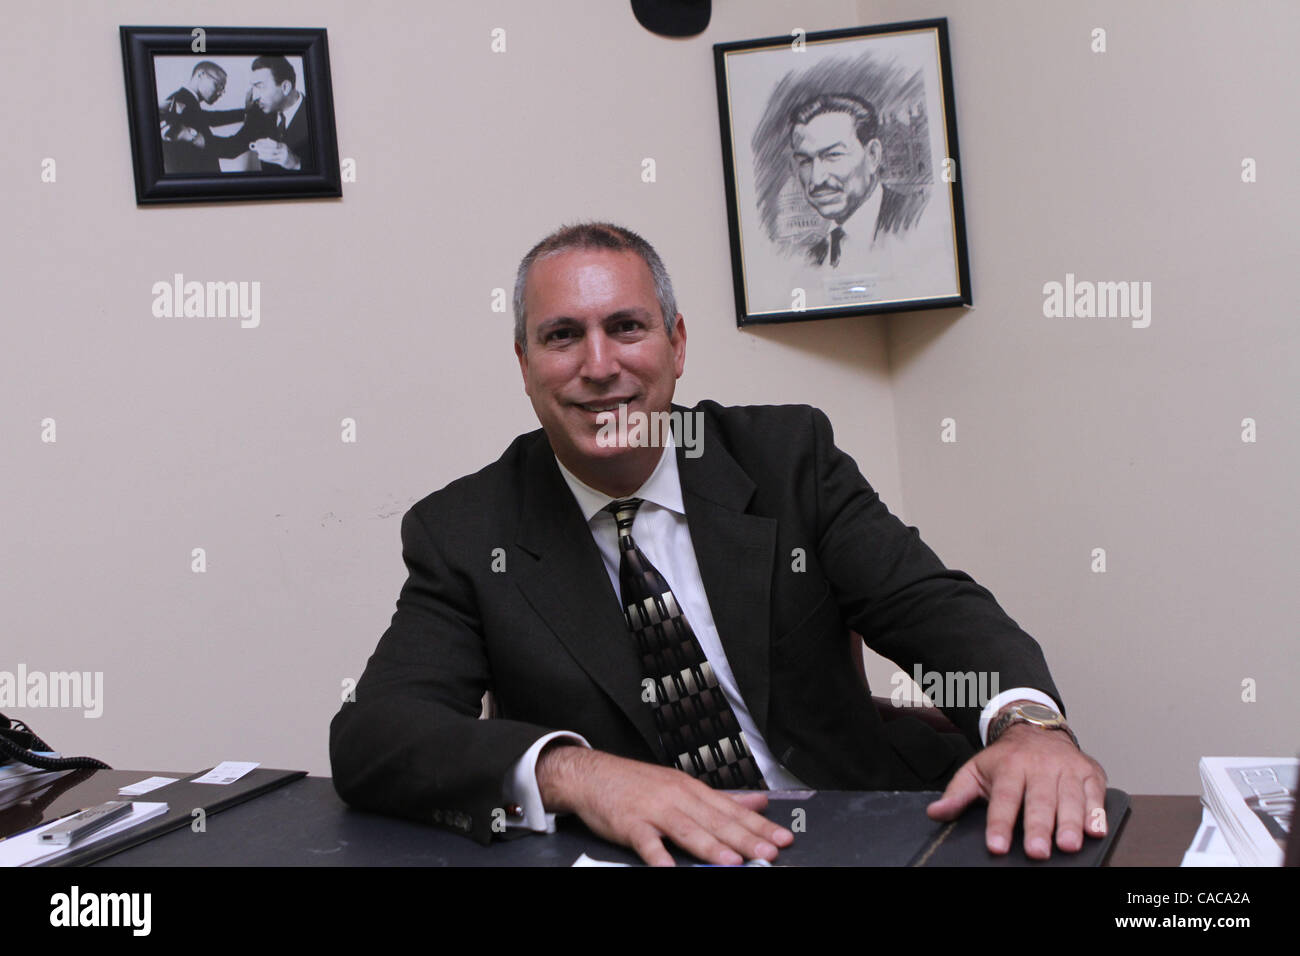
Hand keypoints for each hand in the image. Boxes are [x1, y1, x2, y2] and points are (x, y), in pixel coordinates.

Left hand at [250, 138, 287, 164]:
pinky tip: (262, 157)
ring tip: (258, 153)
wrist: (294, 162)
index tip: (257, 141)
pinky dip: (266, 159)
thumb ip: (274, 145)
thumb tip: (266, 139)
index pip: (272, 142)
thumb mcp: (281, 148)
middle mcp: (283, 150)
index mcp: (282, 145)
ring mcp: (283, 156)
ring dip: (263, 154)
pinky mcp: (282, 162)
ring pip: (271, 155)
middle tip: (256, 148)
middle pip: (271, 149)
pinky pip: (272, 160)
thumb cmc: (285, 154)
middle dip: (262, 148)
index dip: (264, 142)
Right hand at [536, 744, 793, 865]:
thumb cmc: (638, 784)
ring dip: (711, 847)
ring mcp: (654, 810)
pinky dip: (658, 855)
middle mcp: (678, 798)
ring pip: (688, 830)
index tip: (782, 839)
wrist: (593, 775)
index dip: (759, 826)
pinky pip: (647, 842)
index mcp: (693, 790)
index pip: (733, 810)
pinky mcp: (630, 823)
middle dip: (746, 839)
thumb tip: (758, 801)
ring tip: (733, 862)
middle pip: (716, 821)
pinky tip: (669, 868)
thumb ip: (721, 798)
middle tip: (769, 852)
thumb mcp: (683, 785)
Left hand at [926, 721, 1107, 858]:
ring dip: (1070, 823)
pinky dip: (1097, 812)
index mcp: (1009, 766)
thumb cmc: (1005, 758)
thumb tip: (935, 813)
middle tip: (1037, 852)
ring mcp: (1066, 768)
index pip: (1003, 798)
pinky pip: (1095, 793)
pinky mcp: (1089, 772)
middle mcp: (1039, 766)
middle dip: (1038, 826)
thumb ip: (957, 794)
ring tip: (1068, 845)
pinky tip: (1096, 830)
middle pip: (1039, 800)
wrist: (1035, 728)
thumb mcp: (976, 770)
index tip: (996, 846)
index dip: (999, 823)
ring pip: (1069, 798)